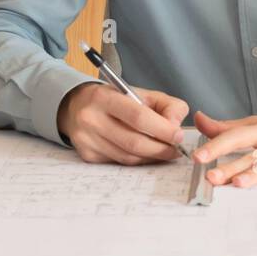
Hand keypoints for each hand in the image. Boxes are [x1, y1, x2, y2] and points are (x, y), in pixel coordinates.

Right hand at [57, 83, 189, 164]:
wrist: (77, 106)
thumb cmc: (114, 99)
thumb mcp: (140, 92)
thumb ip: (166, 105)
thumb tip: (176, 125)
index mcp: (104, 97)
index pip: (137, 116)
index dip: (162, 128)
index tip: (179, 136)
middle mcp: (91, 119)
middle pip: (134, 141)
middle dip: (161, 148)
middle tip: (176, 149)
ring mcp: (87, 140)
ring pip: (128, 156)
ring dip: (152, 157)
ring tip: (166, 152)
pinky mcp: (88, 155)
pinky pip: (120, 162)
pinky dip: (139, 160)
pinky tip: (147, 154)